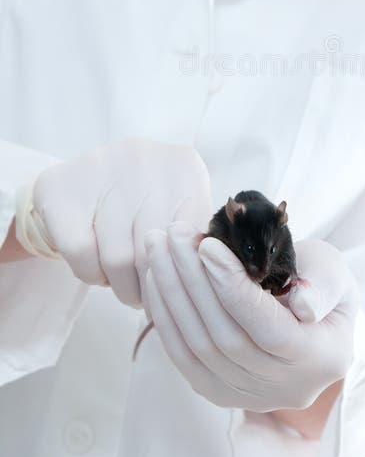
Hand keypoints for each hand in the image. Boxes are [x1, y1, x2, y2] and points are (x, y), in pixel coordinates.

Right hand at [18, 138, 211, 309]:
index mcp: (183, 164)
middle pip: (156, 248)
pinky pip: (83, 255)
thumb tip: (212, 275)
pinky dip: (92, 275)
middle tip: (151, 300)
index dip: (186, 271)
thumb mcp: (177, 207)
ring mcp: (99, 167)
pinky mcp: (60, 187)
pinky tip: (100, 270)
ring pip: (118, 257)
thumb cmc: (142, 204)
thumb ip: (196, 234)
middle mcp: (144, 157)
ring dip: (124, 287)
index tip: (181, 292)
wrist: (79, 182)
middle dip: (154, 285)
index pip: (193, 232)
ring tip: (128, 289)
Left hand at [142, 222, 359, 411]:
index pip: (270, 329)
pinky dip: (165, 316)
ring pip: (199, 348)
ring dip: (171, 293)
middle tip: (175, 234)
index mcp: (322, 358)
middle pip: (227, 338)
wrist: (310, 317)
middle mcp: (286, 388)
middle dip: (193, 281)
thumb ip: (323, 287)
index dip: (234, 287)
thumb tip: (302, 306)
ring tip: (158, 245)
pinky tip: (156, 277)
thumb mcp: (335, 274)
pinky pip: (184, 357)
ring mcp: (250, 396)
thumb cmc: (321, 284)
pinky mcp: (219, 392)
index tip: (208, 245)